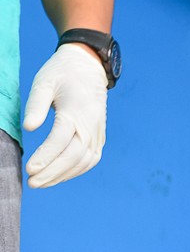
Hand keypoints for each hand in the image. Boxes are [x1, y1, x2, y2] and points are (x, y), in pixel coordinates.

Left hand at [23, 43, 108, 188]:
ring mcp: (97, 133)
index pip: (60, 139)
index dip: (45, 156)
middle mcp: (90, 126)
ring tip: (42, 182)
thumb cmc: (61, 74)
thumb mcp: (43, 82)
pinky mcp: (99, 138)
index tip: (30, 169)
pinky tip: (59, 175)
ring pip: (83, 162)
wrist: (89, 68)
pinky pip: (89, 160)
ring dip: (63, 175)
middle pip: (73, 156)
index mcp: (76, 111)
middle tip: (33, 183)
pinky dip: (75, 171)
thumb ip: (35, 105)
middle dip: (53, 172)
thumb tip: (29, 128)